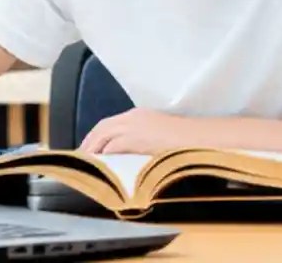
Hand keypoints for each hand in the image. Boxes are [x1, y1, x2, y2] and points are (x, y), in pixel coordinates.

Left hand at [78, 109, 192, 154]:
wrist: (199, 139)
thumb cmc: (184, 141)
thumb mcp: (159, 134)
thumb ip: (142, 139)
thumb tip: (129, 153)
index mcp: (138, 114)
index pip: (109, 123)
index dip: (96, 136)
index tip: (90, 148)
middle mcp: (133, 117)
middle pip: (102, 128)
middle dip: (89, 142)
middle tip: (82, 158)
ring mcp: (134, 127)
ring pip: (103, 136)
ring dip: (93, 150)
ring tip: (87, 164)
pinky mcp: (136, 138)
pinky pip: (112, 148)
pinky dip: (104, 157)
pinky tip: (100, 166)